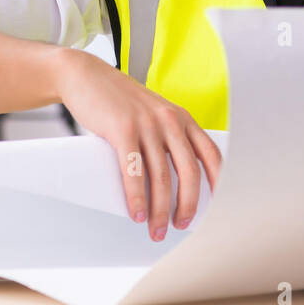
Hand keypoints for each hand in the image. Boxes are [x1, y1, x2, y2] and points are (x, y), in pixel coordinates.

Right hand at [53, 48, 222, 241]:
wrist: (86, 75)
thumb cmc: (118, 100)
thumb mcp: (152, 113)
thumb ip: (166, 137)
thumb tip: (173, 179)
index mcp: (182, 118)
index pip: (211, 154)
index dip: (217, 183)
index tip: (215, 207)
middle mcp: (170, 120)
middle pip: (189, 171)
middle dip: (188, 205)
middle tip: (181, 225)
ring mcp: (147, 124)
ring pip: (161, 176)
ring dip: (160, 209)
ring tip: (155, 229)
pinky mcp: (123, 129)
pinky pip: (134, 170)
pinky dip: (137, 197)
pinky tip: (137, 213)